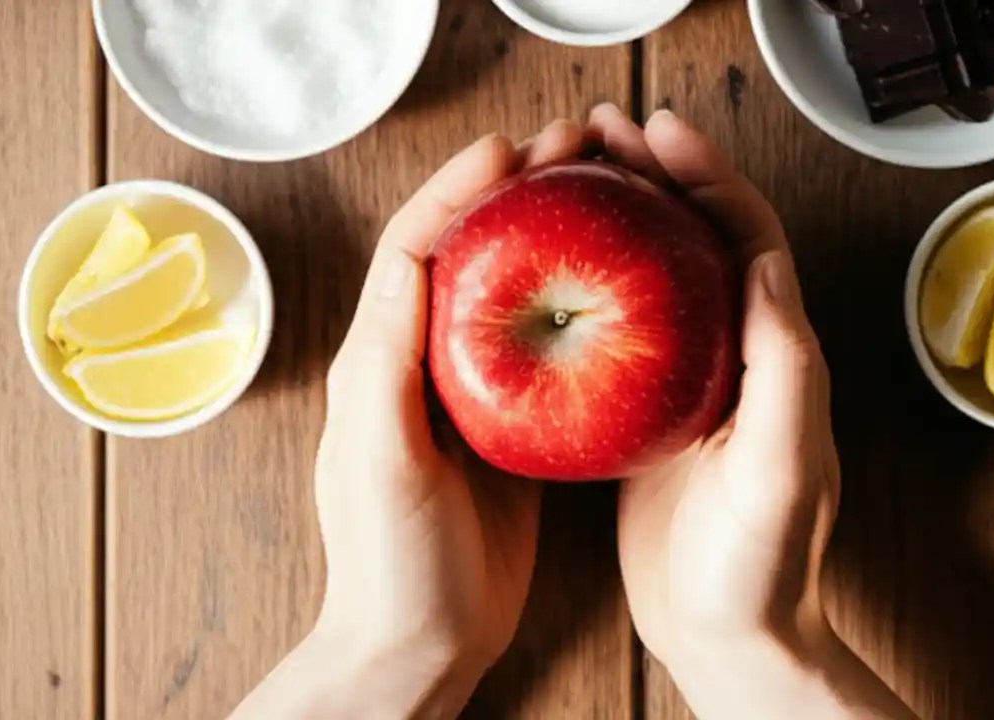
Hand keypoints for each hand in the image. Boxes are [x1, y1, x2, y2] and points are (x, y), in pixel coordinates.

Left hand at [231, 120, 590, 719]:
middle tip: (567, 151)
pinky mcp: (510, 431)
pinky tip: (613, 290)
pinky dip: (570, 305)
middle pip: (463, 254)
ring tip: (596, 193)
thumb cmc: (390, 560)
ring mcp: (468, 397)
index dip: (455, 191)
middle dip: (507, 194)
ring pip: (506, 292)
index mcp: (380, 360)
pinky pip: (538, 349)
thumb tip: (411, 257)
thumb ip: (386, 361)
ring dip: (544, 235)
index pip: (413, 248)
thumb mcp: (380, 457)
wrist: (420, 644)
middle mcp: (421, 364)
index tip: (509, 153)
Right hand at [591, 104, 915, 718]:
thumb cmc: (760, 568)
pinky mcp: (650, 419)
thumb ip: (785, 370)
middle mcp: (738, 359)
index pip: (750, 240)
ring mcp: (691, 386)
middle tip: (600, 134)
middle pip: (700, 242)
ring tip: (573, 177)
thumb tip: (764, 263)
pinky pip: (624, 331)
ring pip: (658, 276)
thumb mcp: (780, 472)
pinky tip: (550, 272)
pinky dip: (593, 285)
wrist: (726, 637)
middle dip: (659, 177)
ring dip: (623, 218)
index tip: (659, 135)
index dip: (710, 177)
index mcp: (778, 358)